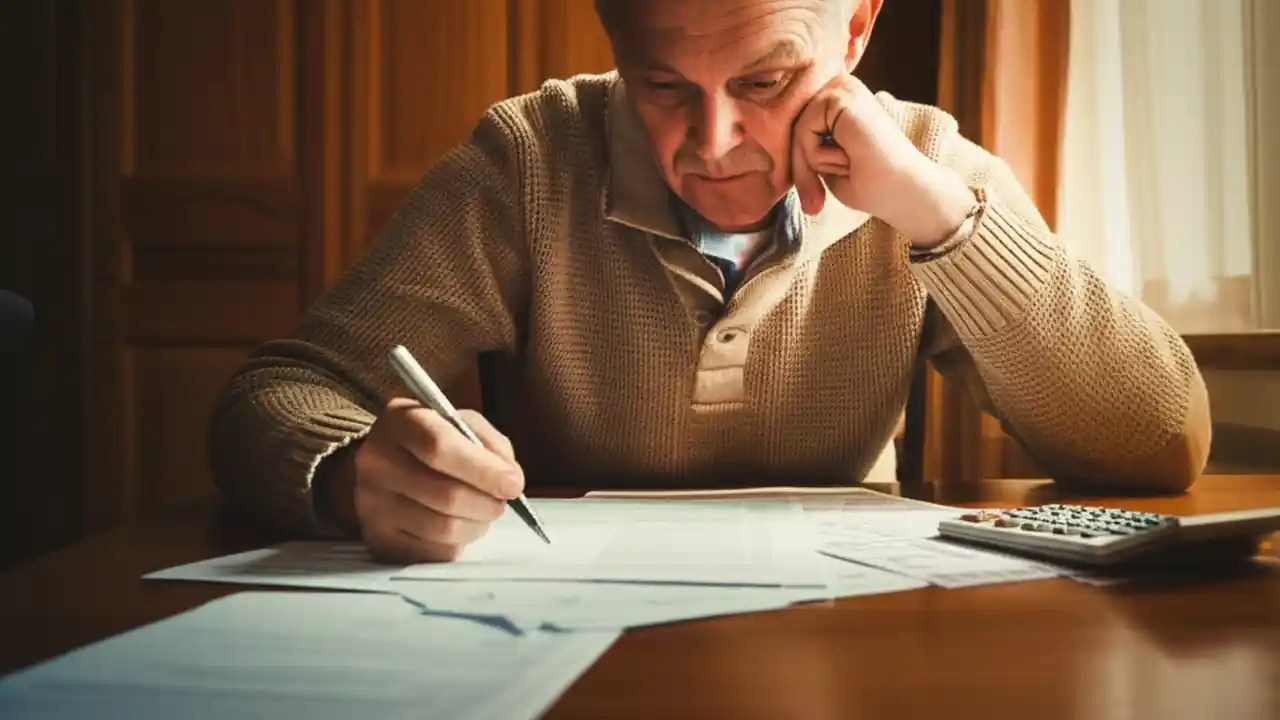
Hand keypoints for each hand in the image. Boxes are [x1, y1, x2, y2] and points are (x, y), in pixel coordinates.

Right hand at [350, 398, 523, 562]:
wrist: (384, 467)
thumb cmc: (431, 442)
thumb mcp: (462, 424)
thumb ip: (491, 445)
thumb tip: (510, 480)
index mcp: (398, 420)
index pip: (440, 447)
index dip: (484, 471)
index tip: (513, 484)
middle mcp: (376, 461)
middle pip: (446, 495)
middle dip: (488, 503)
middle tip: (501, 501)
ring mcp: (372, 503)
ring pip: (444, 528)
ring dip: (477, 524)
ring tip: (481, 512)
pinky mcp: (379, 538)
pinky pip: (434, 552)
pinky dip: (458, 542)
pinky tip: (458, 524)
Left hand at [790, 74, 976, 247]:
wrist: (902, 192)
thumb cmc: (870, 183)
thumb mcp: (824, 164)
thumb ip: (802, 145)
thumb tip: (761, 143)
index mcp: (839, 100)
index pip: (794, 126)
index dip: (799, 162)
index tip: (811, 199)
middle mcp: (841, 86)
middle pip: (790, 126)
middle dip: (801, 165)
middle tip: (816, 200)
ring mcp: (843, 88)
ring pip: (795, 129)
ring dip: (812, 162)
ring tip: (846, 168)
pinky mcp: (842, 96)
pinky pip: (803, 130)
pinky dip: (817, 156)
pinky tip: (848, 157)